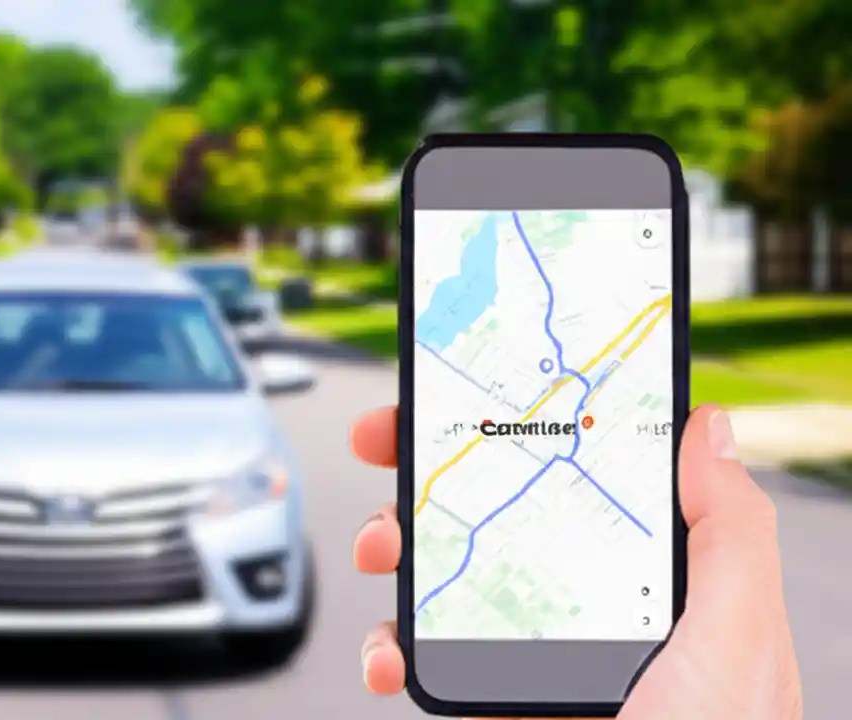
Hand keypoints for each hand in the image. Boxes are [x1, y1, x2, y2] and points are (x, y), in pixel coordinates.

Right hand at [351, 404, 801, 718]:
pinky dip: (388, 648)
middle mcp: (580, 604)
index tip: (474, 388)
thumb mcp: (738, 638)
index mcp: (642, 575)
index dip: (520, 421)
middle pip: (492, 509)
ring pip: (442, 578)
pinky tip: (389, 654)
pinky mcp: (490, 699)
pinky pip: (424, 661)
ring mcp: (528, 653)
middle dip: (429, 470)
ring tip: (383, 549)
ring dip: (396, 549)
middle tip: (388, 447)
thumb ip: (729, 535)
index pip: (576, 471)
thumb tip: (709, 429)